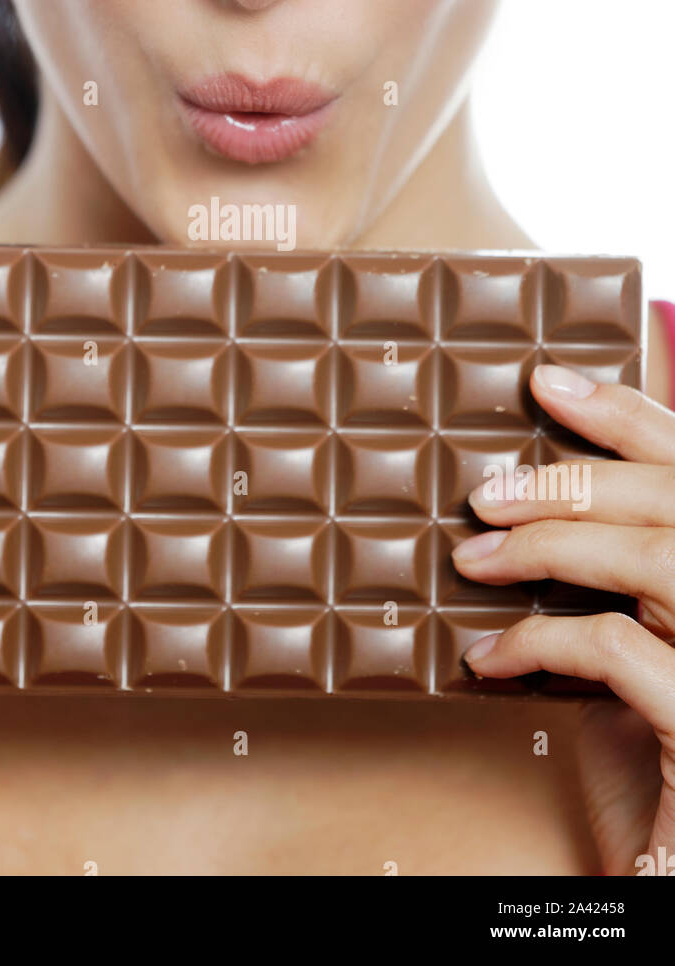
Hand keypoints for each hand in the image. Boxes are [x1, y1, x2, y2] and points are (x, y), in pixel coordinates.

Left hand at [453, 363, 674, 875]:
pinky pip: (623, 653)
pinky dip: (544, 642)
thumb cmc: (663, 751)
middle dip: (572, 481)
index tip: (549, 382)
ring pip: (662, 562)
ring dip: (554, 547)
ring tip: (476, 556)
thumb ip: (626, 570)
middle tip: (485, 491)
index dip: (628, 414)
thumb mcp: (653, 641)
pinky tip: (487, 654)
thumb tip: (538, 495)